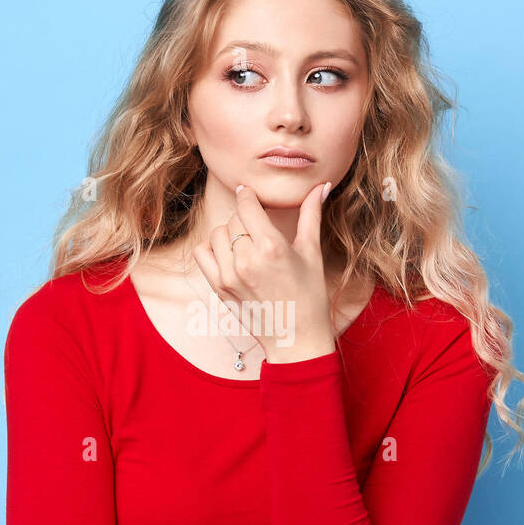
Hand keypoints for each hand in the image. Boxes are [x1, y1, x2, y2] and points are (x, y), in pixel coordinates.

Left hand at [192, 181, 334, 363]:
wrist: (296, 338)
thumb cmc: (309, 296)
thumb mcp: (312, 252)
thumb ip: (312, 215)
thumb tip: (321, 186)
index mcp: (271, 247)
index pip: (246, 204)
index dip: (248, 195)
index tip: (251, 195)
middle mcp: (247, 260)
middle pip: (233, 219)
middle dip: (244, 217)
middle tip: (257, 227)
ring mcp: (229, 276)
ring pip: (216, 234)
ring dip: (229, 232)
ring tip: (246, 242)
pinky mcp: (219, 289)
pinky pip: (202, 254)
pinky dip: (211, 248)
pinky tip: (228, 254)